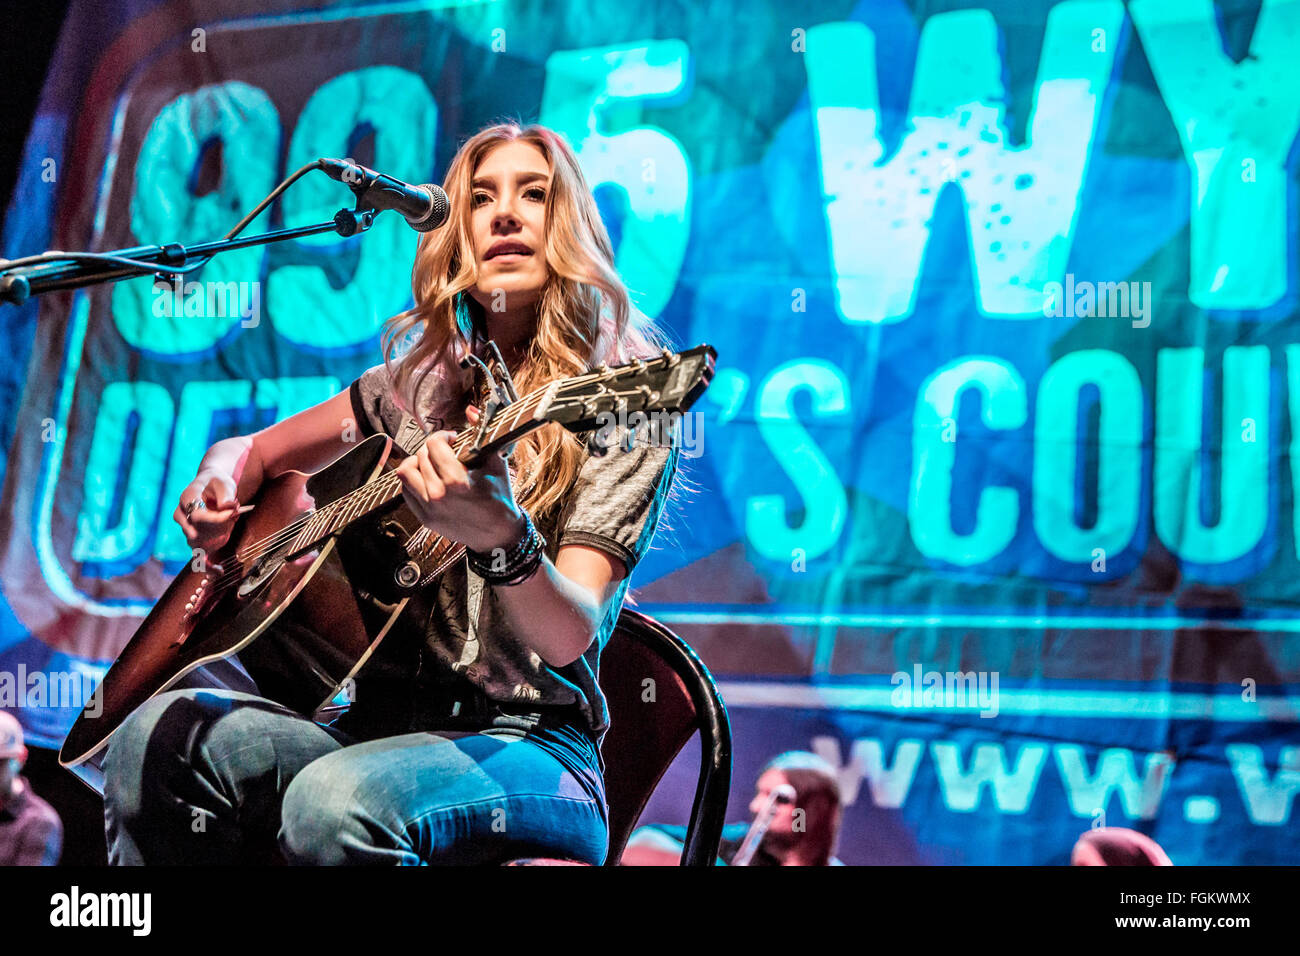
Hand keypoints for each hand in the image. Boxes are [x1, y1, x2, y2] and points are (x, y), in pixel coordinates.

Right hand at [175, 472, 240, 552]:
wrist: (209, 485)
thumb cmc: (217, 483)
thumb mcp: (224, 483)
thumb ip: (226, 494)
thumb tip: (228, 506)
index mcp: (187, 498)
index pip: (197, 516)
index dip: (216, 519)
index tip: (233, 513)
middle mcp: (181, 513)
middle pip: (198, 531)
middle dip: (221, 527)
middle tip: (234, 515)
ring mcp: (184, 526)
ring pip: (199, 542)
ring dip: (219, 536)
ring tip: (230, 521)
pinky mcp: (191, 535)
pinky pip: (198, 550)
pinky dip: (212, 552)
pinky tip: (222, 553)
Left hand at [394, 409, 524, 551]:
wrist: (497, 535)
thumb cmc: (499, 497)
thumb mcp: (496, 463)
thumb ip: (482, 434)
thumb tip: (471, 411)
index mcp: (456, 481)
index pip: (434, 445)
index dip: (442, 436)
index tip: (451, 439)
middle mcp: (438, 495)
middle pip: (420, 455)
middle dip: (432, 448)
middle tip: (445, 451)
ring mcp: (428, 508)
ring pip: (405, 472)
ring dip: (417, 462)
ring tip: (431, 463)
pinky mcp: (424, 518)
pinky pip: (406, 490)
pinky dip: (413, 480)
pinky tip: (428, 478)